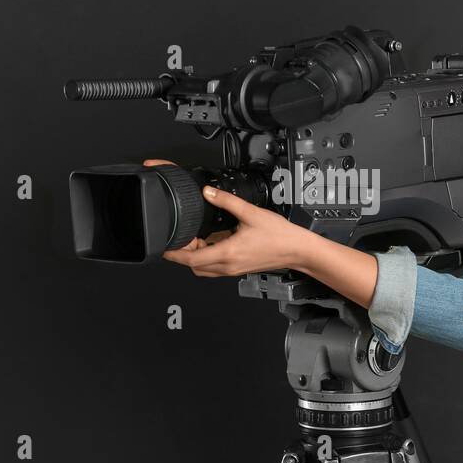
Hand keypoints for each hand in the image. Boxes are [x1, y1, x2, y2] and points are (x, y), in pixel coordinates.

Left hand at [143, 159, 306, 276]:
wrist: (297, 250)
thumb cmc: (279, 236)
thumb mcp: (250, 213)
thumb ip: (226, 201)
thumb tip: (208, 192)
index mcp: (227, 253)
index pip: (191, 260)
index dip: (174, 254)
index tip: (165, 246)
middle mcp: (227, 266)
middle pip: (194, 267)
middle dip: (183, 254)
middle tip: (180, 238)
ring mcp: (233, 270)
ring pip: (204, 269)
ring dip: (195, 257)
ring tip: (195, 239)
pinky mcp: (238, 268)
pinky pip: (215, 267)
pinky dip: (208, 257)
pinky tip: (212, 242)